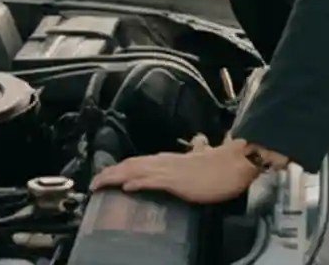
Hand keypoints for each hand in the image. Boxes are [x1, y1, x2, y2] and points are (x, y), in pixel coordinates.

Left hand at [89, 140, 260, 203]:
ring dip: (115, 177)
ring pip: (135, 170)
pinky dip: (137, 183)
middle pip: (130, 164)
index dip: (120, 168)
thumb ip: (197, 152)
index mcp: (169, 159)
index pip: (138, 162)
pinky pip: (152, 181)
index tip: (107, 176)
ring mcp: (169, 171)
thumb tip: (200, 142)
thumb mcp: (203, 158)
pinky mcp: (176, 181)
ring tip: (99, 184)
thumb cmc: (221, 165)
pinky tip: (126, 187)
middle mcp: (164, 162)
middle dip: (109, 173)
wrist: (235, 164)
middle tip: (93, 183)